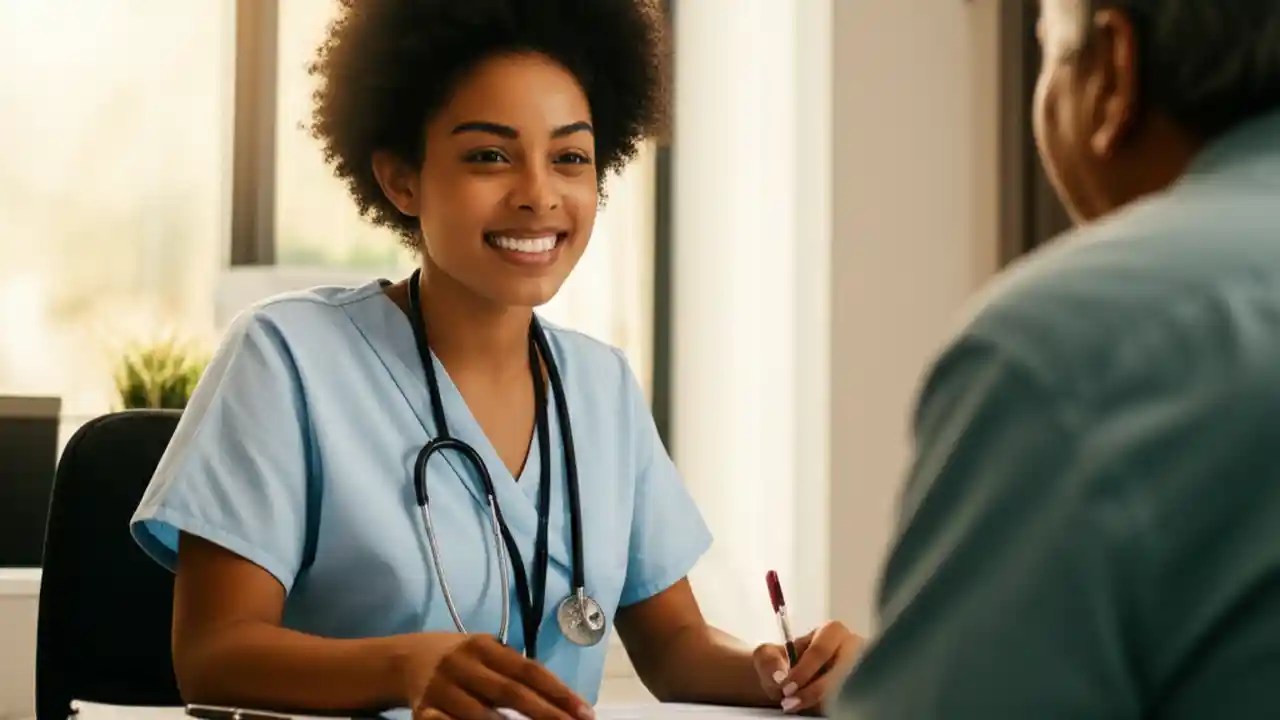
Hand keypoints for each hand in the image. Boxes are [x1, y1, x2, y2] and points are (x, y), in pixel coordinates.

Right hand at [403, 634, 593, 719]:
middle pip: (510, 693)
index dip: (558, 692)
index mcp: (485, 646)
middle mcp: (463, 664)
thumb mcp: (486, 652)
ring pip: (481, 715)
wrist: (404, 659)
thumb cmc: (460, 658)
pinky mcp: (424, 711)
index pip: (529, 670)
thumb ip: (514, 670)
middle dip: (545, 714)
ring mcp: (442, 688)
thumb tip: (560, 697)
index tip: (585, 711)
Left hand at [752, 621, 862, 714]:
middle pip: (839, 672)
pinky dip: (831, 707)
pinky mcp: (863, 690)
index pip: (821, 651)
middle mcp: (853, 649)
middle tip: (790, 702)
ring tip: (797, 705)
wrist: (790, 681)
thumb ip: (768, 662)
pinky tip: (814, 707)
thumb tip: (780, 677)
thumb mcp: (767, 655)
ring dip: (820, 702)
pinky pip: (852, 701)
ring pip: (846, 690)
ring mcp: (862, 670)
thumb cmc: (783, 664)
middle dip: (813, 690)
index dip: (803, 671)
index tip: (786, 687)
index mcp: (833, 632)